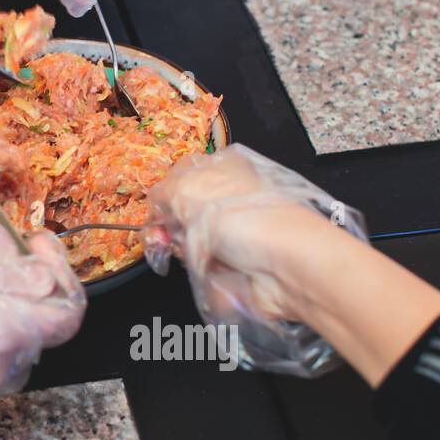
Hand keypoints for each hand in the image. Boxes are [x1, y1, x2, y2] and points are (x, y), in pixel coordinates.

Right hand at [142, 144, 367, 376]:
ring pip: (187, 241)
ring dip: (183, 250)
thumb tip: (155, 204)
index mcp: (222, 169)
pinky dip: (200, 270)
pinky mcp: (234, 265)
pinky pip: (202, 267)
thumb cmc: (237, 216)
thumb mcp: (188, 189)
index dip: (164, 195)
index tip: (156, 212)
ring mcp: (232, 234)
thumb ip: (161, 192)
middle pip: (180, 211)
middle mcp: (228, 199)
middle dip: (169, 226)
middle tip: (167, 237)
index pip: (180, 177)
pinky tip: (208, 270)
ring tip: (195, 255)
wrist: (284, 266)